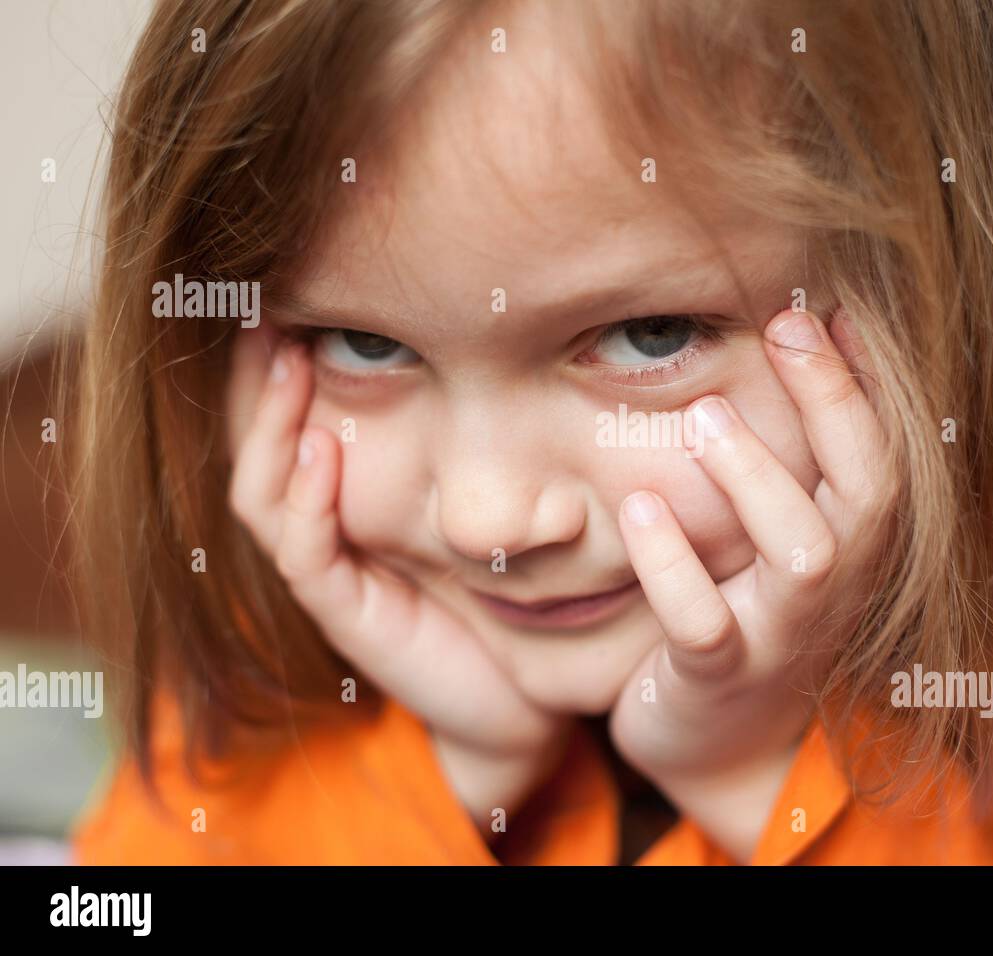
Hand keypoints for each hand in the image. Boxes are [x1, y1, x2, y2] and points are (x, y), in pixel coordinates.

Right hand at [227, 332, 572, 837]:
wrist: (516, 700)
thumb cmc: (499, 601)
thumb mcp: (479, 513)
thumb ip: (465, 452)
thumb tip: (494, 352)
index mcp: (346, 508)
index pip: (292, 426)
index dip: (279, 369)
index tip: (289, 298)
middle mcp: (323, 537)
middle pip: (260, 450)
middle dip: (259, 383)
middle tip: (265, 313)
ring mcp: (330, 577)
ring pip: (266, 494)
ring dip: (275, 428)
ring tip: (288, 361)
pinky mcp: (348, 615)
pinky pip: (306, 555)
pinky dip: (308, 503)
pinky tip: (322, 454)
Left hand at [607, 307, 895, 860]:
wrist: (720, 745)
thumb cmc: (746, 611)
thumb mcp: (778, 534)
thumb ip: (787, 460)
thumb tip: (781, 337)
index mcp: (856, 544)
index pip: (889, 450)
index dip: (866, 378)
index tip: (826, 301)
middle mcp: (836, 588)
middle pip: (870, 490)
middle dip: (834, 402)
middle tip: (785, 325)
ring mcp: (782, 636)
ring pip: (803, 555)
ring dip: (757, 477)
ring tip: (703, 412)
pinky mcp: (719, 677)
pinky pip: (704, 625)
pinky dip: (673, 567)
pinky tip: (639, 508)